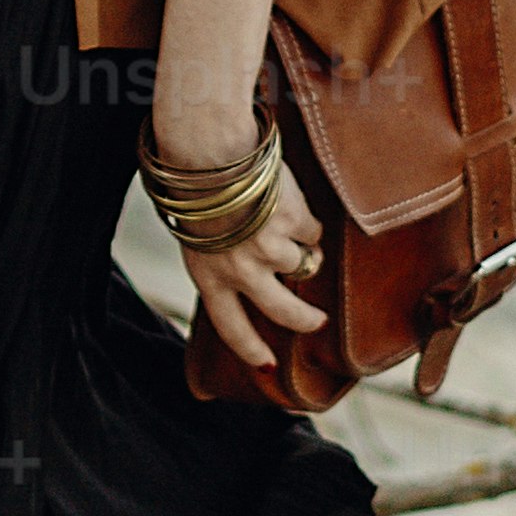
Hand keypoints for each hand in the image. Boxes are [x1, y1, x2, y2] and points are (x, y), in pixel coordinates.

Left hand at [164, 156, 326, 375]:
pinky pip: (312, 231)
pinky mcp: (293, 224)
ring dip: (302, 249)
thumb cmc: (198, 187)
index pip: (230, 327)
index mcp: (209, 276)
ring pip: (303, 264)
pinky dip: (306, 221)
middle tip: (317, 320)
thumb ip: (222, 261)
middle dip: (304, 320)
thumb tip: (253, 280)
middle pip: (282, 311)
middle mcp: (240, 271)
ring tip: (283, 222)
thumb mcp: (198, 236)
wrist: (207, 149)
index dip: (250, 349)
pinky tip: (286, 201)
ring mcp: (270, 249)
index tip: (267, 366)